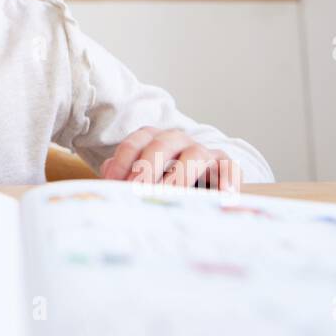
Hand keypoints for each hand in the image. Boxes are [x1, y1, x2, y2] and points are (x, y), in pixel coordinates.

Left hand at [98, 126, 242, 190]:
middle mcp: (177, 140)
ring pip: (194, 154)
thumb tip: (107, 179)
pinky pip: (229, 167)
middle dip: (147, 167)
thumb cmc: (162, 181)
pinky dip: (226, 179)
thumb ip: (124, 176)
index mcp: (152, 139)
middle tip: (137, 190)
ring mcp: (202, 150)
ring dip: (180, 176)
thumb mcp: (142, 179)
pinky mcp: (225, 164)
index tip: (113, 183)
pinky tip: (221, 195)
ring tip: (170, 196)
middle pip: (161, 145)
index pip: (135, 142)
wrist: (201, 183)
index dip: (122, 161)